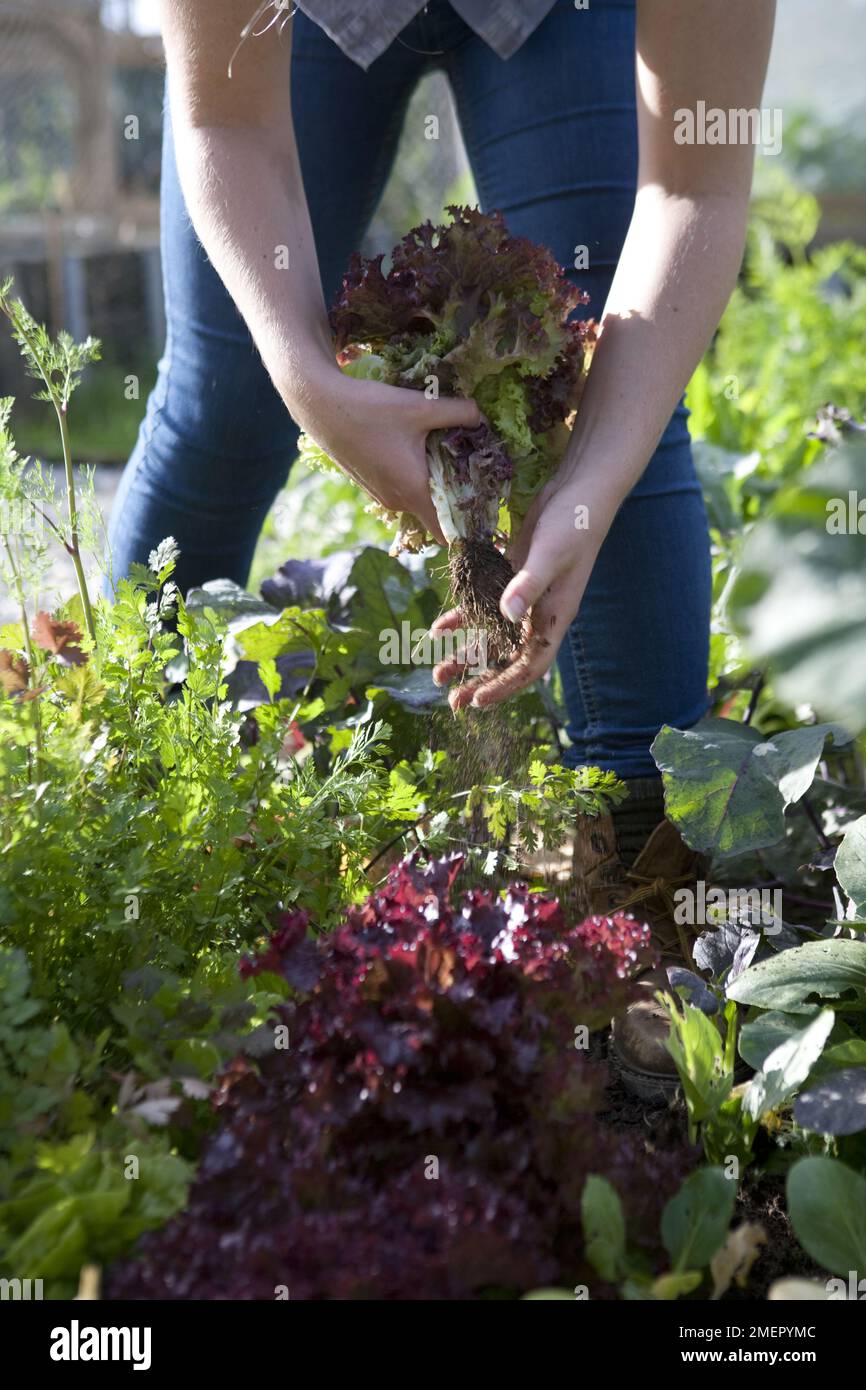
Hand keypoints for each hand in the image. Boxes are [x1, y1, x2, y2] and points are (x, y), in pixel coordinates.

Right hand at [291, 368, 480, 544]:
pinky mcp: (370, 485)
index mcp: (414, 491)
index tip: (485, 513)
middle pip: (435, 514)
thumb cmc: (371, 409)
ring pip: (417, 501)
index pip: (447, 532)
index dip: (468, 528)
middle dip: (454, 499)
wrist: (321, 406)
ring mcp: (381, 496)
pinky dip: (413, 479)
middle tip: (470, 471)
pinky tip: (415, 450)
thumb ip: (459, 413)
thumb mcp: (420, 407)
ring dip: (432, 486)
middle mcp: (398, 502)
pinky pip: (400, 491)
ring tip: (444, 455)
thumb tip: (482, 417)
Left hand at [432, 471, 615, 707]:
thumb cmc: (574, 523)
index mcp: (554, 617)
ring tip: (438, 673)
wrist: (579, 488)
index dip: (504, 686)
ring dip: (466, 656)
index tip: (477, 701)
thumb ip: (527, 585)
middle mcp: (538, 614)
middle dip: (480, 681)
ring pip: (491, 638)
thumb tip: (506, 615)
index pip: (529, 666)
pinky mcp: (512, 577)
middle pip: (507, 660)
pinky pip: (482, 606)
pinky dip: (461, 619)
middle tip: (451, 701)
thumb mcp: (549, 554)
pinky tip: (438, 629)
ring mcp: (524, 596)